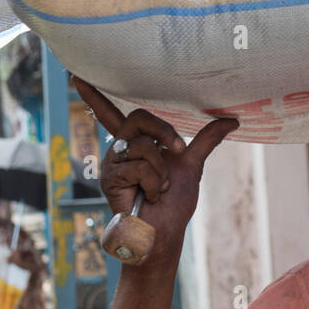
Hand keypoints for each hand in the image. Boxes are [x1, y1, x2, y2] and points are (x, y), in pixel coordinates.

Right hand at [70, 77, 238, 263]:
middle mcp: (119, 150)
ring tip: (158, 188)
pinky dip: (153, 182)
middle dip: (166, 133)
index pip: (111, 114)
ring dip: (162, 170)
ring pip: (144, 146)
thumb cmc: (174, 203)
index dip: (95, 96)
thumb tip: (232, 120)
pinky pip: (139, 166)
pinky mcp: (109, 178)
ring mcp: (112, 164)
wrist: (165, 233)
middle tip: (179, 151)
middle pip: (139, 118)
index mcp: (135, 144)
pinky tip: (148, 196)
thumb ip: (205, 140)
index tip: (77, 76)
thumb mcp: (192, 165)